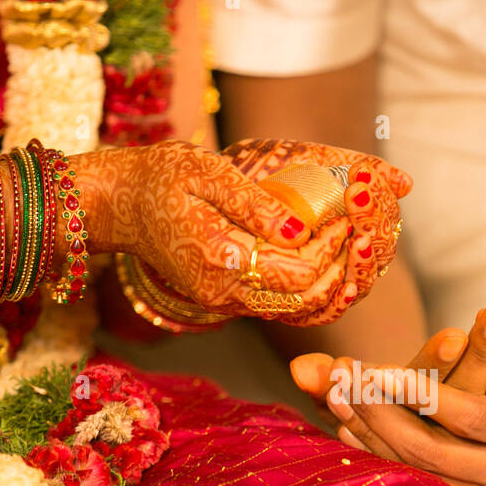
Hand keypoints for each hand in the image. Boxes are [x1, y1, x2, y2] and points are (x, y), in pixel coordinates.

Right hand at [91, 140, 378, 325]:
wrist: (117, 205)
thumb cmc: (158, 179)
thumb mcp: (205, 172)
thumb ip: (253, 204)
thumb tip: (298, 230)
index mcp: (219, 262)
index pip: (298, 273)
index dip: (333, 248)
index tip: (351, 216)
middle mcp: (225, 295)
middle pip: (308, 303)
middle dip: (346, 270)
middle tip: (367, 234)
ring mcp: (227, 303)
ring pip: (301, 312)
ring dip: (336, 283)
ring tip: (358, 246)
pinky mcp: (230, 300)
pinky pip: (285, 306)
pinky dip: (316, 288)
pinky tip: (335, 260)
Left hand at [295, 308, 485, 485]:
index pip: (472, 417)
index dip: (420, 395)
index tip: (375, 370)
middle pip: (433, 454)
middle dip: (379, 416)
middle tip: (341, 378)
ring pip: (422, 475)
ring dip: (373, 438)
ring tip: (334, 398)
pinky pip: (427, 483)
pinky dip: (387, 459)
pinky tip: (350, 431)